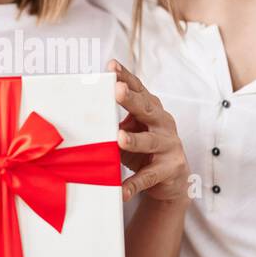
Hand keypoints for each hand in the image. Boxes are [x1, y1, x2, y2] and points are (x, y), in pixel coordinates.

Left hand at [109, 60, 190, 202]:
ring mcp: (169, 146)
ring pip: (149, 141)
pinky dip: (133, 184)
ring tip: (119, 139)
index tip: (111, 66)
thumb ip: (114, 122)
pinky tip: (121, 190)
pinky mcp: (170, 169)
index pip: (139, 89)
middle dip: (131, 99)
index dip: (126, 77)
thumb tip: (82, 115)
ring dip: (134, 140)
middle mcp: (163, 123)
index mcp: (152, 109)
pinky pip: (148, 177)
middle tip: (117, 90)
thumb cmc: (145, 148)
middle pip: (146, 109)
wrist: (173, 179)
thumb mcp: (131, 130)